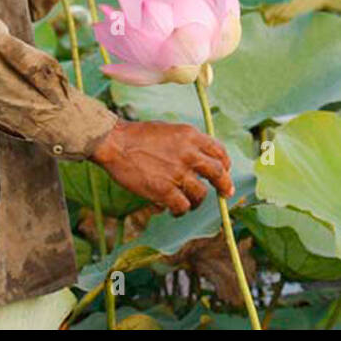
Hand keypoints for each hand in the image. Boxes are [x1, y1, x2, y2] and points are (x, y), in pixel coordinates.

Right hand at [89, 120, 233, 216]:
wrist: (115, 143)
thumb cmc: (138, 136)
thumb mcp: (169, 130)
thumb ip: (187, 143)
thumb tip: (200, 158)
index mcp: (191, 136)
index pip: (219, 151)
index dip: (225, 164)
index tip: (225, 172)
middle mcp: (189, 154)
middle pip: (218, 173)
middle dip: (224, 185)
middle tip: (226, 194)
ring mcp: (177, 173)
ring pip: (201, 194)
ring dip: (197, 201)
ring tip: (189, 204)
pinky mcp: (164, 190)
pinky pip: (182, 206)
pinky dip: (180, 210)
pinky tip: (174, 210)